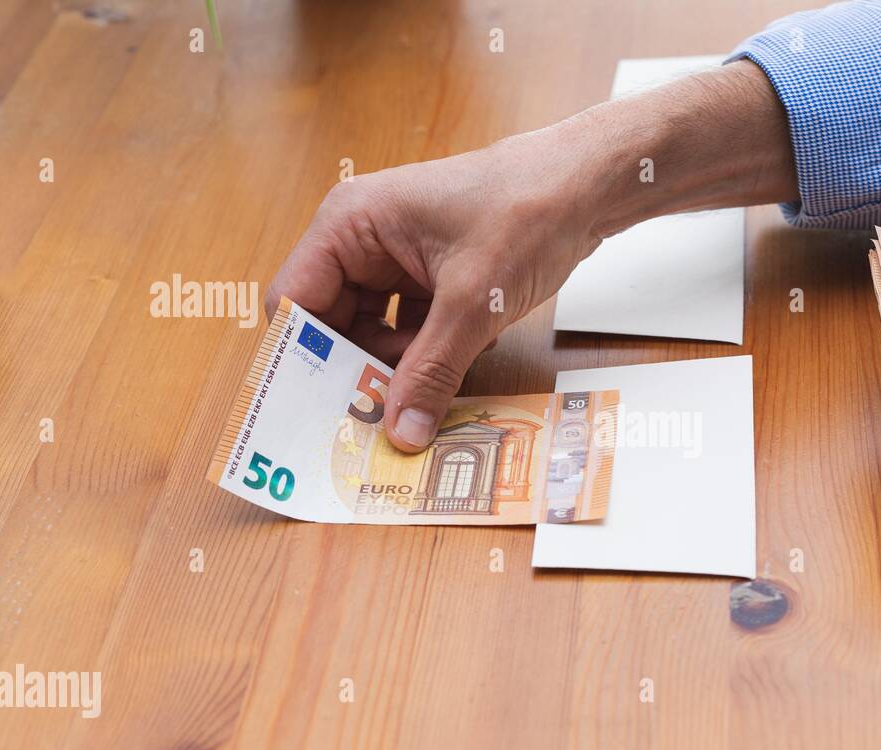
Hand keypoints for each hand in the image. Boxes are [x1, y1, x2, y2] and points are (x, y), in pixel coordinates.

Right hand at [263, 138, 600, 450]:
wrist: (586, 186)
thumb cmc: (524, 211)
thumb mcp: (473, 303)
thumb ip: (431, 370)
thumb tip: (400, 432)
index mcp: (348, 225)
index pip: (294, 302)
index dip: (301, 358)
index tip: (318, 411)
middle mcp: (362, 241)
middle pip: (333, 325)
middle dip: (358, 371)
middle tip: (382, 420)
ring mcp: (396, 260)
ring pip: (375, 334)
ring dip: (403, 366)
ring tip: (437, 382)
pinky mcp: (430, 278)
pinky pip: (412, 331)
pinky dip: (434, 352)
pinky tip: (470, 349)